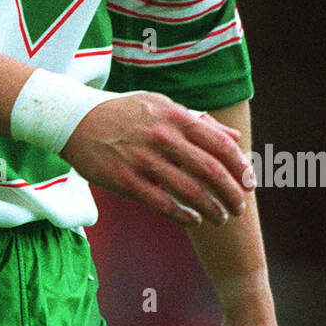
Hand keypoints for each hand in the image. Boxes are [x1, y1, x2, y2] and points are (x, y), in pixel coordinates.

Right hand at [61, 90, 253, 226]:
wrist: (75, 119)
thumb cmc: (124, 112)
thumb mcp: (161, 105)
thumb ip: (198, 121)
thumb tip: (233, 136)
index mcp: (174, 116)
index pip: (219, 144)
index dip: (240, 166)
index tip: (249, 183)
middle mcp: (162, 137)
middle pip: (210, 171)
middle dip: (231, 194)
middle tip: (240, 208)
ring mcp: (143, 160)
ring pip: (190, 192)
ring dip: (211, 209)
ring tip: (220, 218)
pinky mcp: (125, 180)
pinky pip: (162, 204)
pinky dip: (183, 216)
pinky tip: (193, 220)